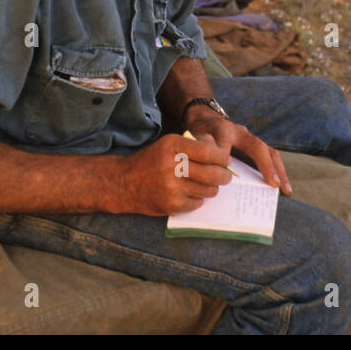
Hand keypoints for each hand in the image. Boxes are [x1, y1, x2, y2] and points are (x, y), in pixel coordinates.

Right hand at [116, 133, 232, 215]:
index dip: (222, 158)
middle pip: (212, 173)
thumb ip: (194, 144)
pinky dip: (198, 199)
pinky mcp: (172, 205)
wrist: (124, 183)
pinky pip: (198, 203)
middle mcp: (172, 166)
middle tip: (226, 176)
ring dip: (212, 188)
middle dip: (225, 176)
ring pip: (209, 190)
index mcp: (172, 146)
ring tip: (207, 184)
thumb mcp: (168, 144)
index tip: (226, 161)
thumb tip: (221, 152)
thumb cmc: (151, 161)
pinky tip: (190, 193)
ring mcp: (172, 187)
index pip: (208, 152)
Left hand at [185, 109, 291, 196]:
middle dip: (274, 170)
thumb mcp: (198, 140)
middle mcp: (245, 135)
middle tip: (281, 188)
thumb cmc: (201, 134)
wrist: (205, 121)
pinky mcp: (252, 150)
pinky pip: (267, 160)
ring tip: (287, 191)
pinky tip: (278, 188)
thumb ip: (209, 151)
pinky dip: (274, 173)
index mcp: (230, 132)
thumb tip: (224, 169)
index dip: (261, 164)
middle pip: (265, 150)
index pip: (252, 148)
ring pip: (270, 154)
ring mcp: (250, 142)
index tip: (268, 181)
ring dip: (279, 172)